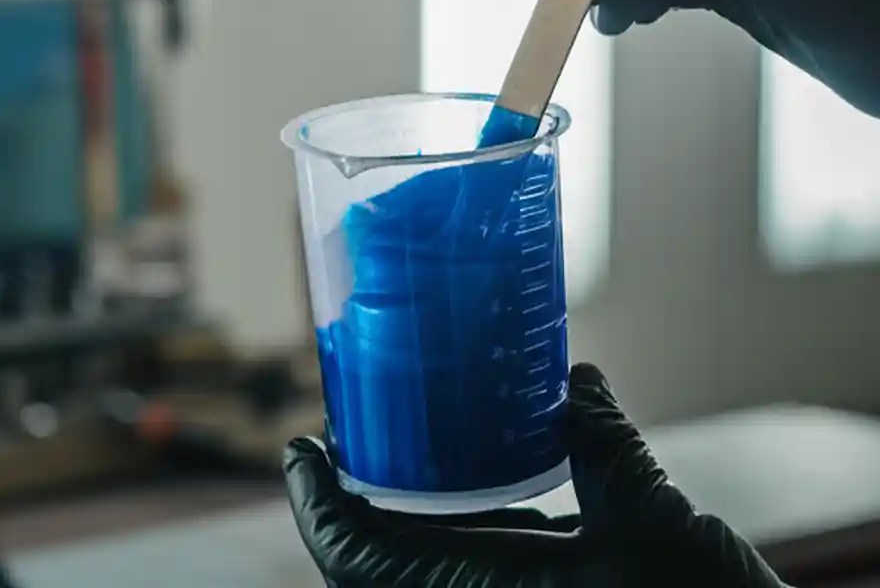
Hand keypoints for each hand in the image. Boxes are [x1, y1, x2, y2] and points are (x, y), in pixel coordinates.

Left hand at [283, 364, 785, 586]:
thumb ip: (602, 444)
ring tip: (405, 465)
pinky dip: (447, 550)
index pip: (350, 553)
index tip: (299, 447)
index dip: (312, 499)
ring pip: (410, 582)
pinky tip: (479, 507)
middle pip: (368, 568)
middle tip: (350, 447)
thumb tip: (578, 381)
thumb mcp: (650, 518)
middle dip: (349, 508)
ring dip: (396, 530)